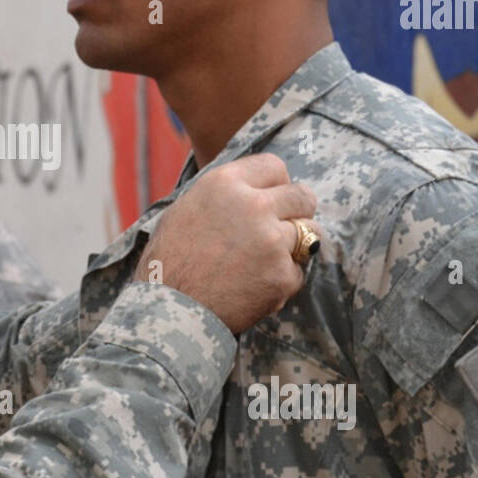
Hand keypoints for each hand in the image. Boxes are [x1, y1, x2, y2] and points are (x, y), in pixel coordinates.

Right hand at [135, 153, 318, 333]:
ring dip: (294, 246)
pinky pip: (297, 271)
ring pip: (309, 233)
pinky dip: (281, 280)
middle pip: (302, 196)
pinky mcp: (282, 275)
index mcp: (225, 183)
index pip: (274, 166)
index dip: (276, 184)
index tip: (272, 199)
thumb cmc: (168, 262)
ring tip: (265, 261)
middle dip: (297, 211)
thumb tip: (252, 190)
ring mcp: (272, 241)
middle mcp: (253, 206)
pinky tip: (254, 287)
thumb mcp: (186, 210)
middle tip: (281, 229)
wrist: (168, 311)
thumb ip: (224, 195)